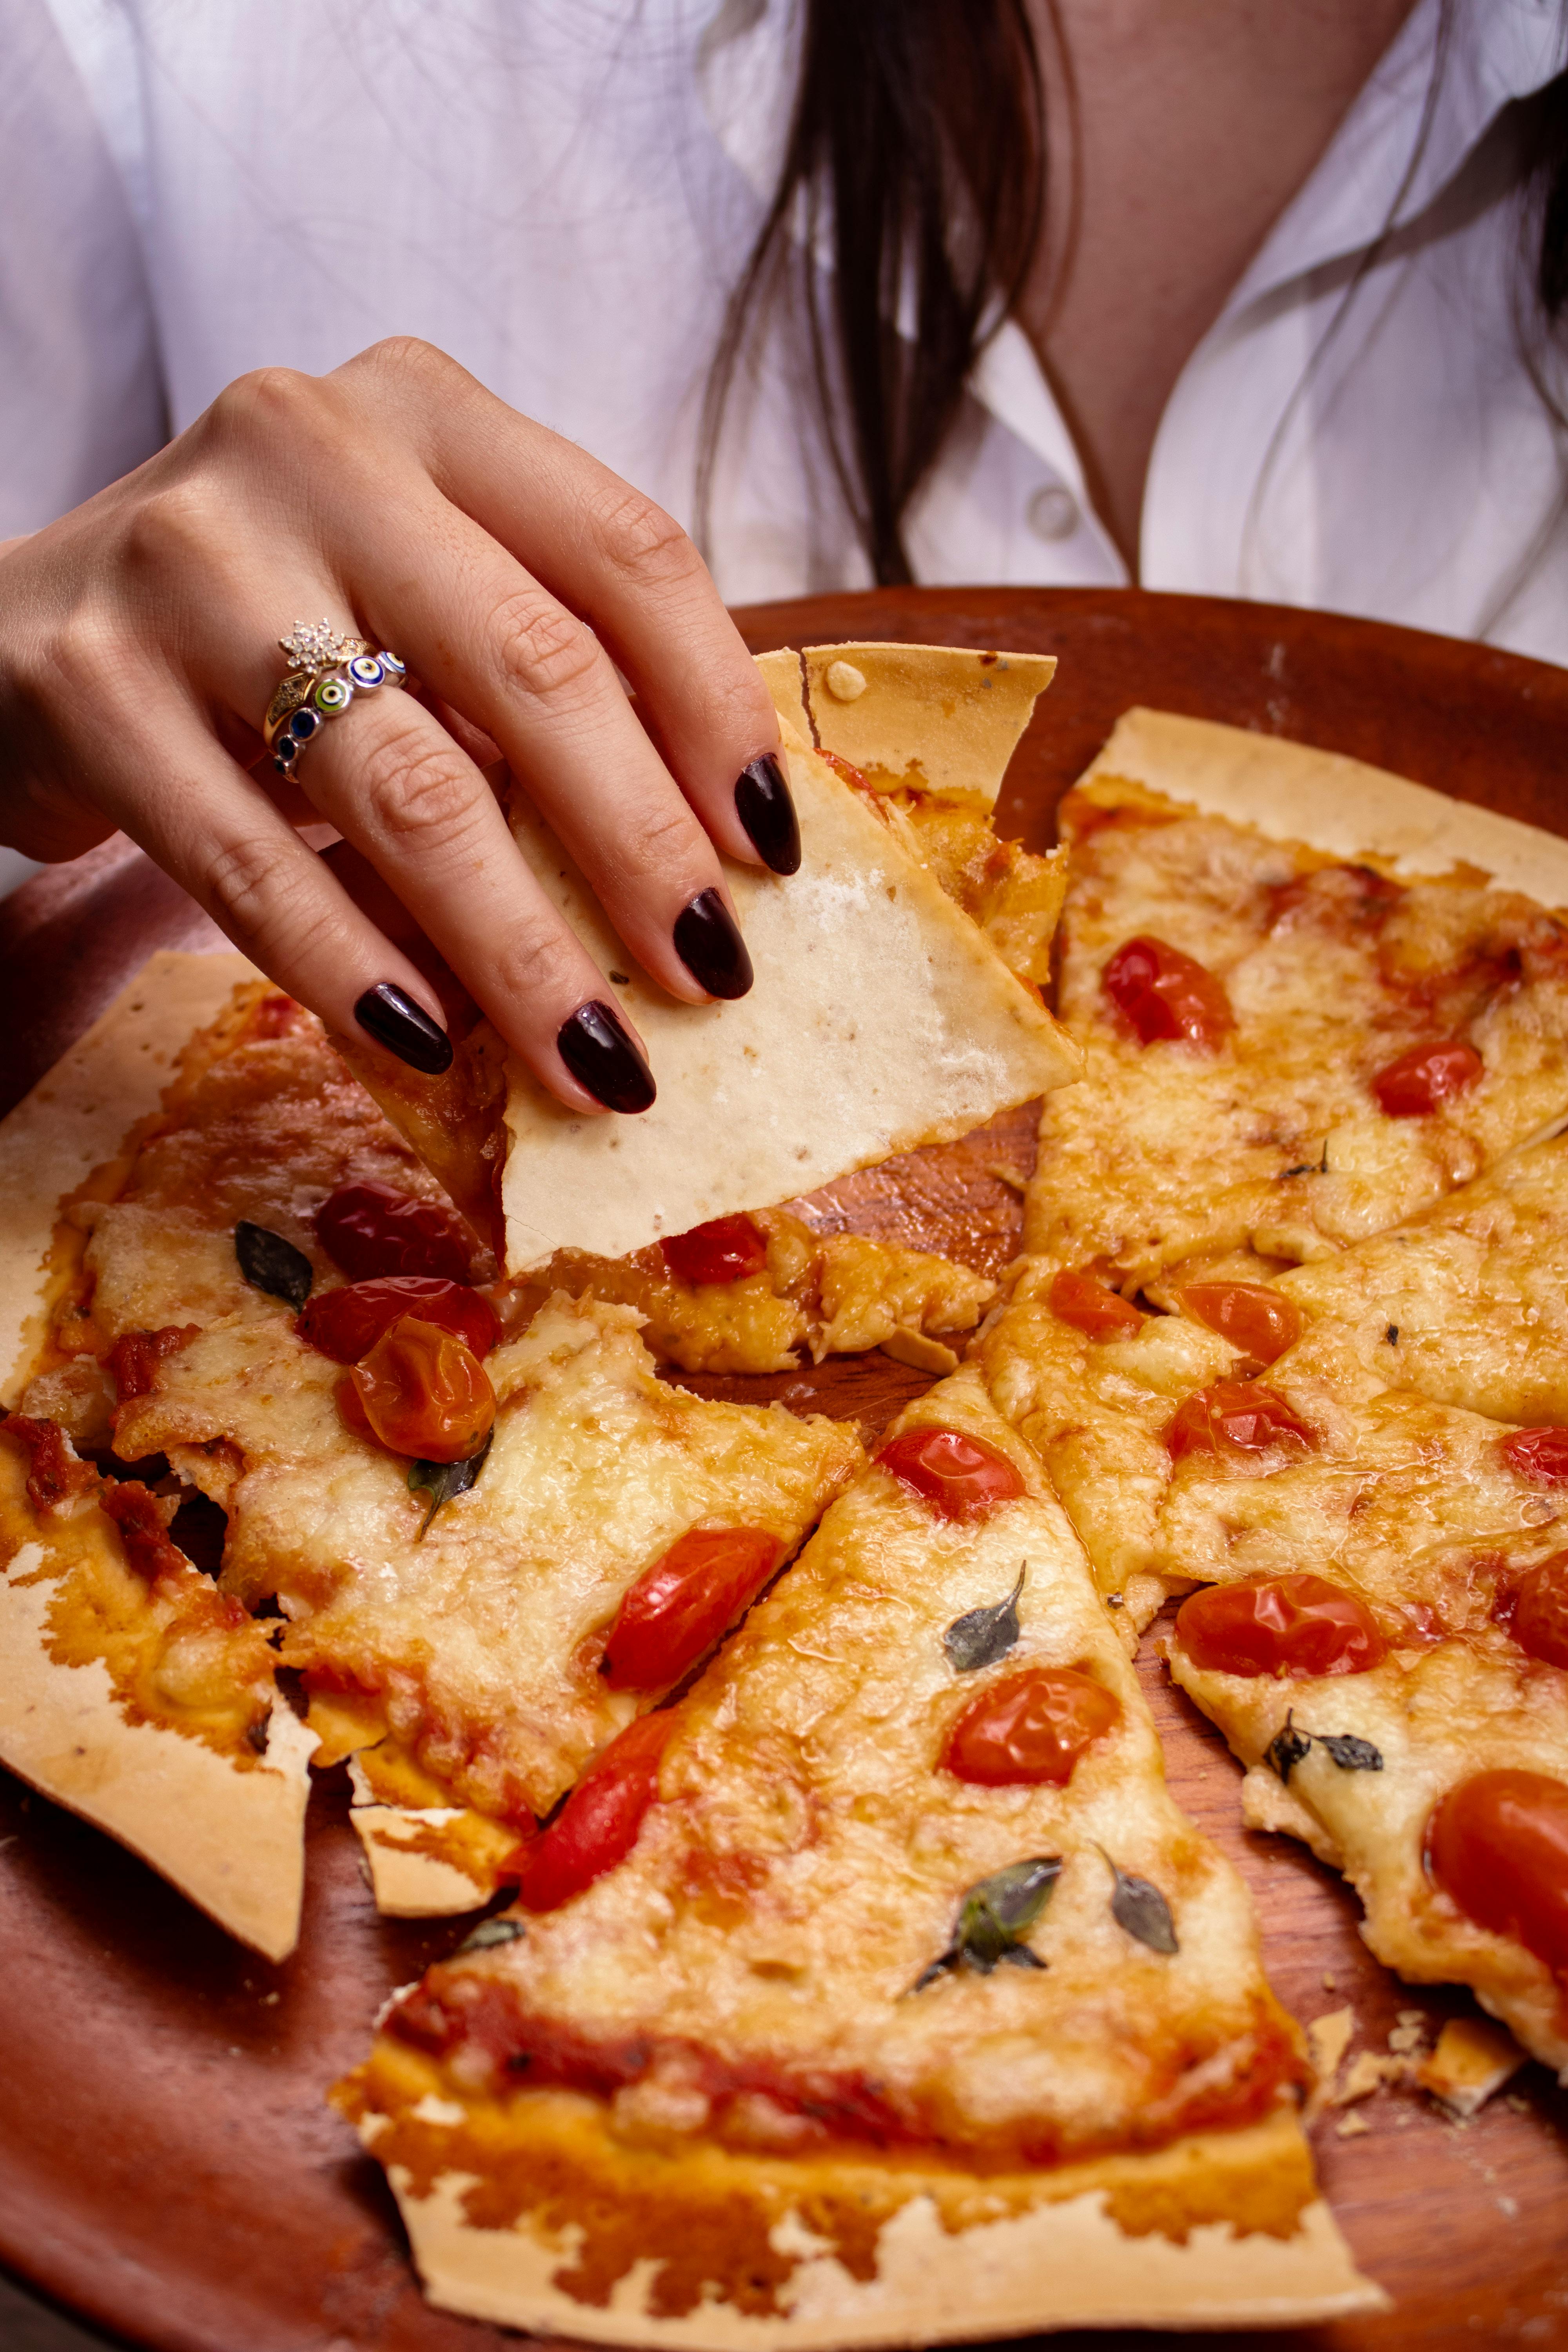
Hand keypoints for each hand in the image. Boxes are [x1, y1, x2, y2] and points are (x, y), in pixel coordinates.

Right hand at [0, 339, 796, 1110]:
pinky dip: (351, 968)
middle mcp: (310, 449)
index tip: (770, 851)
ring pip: (406, 786)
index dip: (719, 713)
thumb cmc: (268, 627)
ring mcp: (188, 561)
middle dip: (642, 850)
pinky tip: (428, 1045)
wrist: (24, 631)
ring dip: (520, 949)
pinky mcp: (88, 684)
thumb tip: (705, 862)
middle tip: (709, 979)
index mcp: (426, 414)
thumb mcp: (411, 595)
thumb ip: (538, 679)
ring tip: (597, 1056)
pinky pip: (253, 863)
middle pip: (535, 672)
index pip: (627, 555)